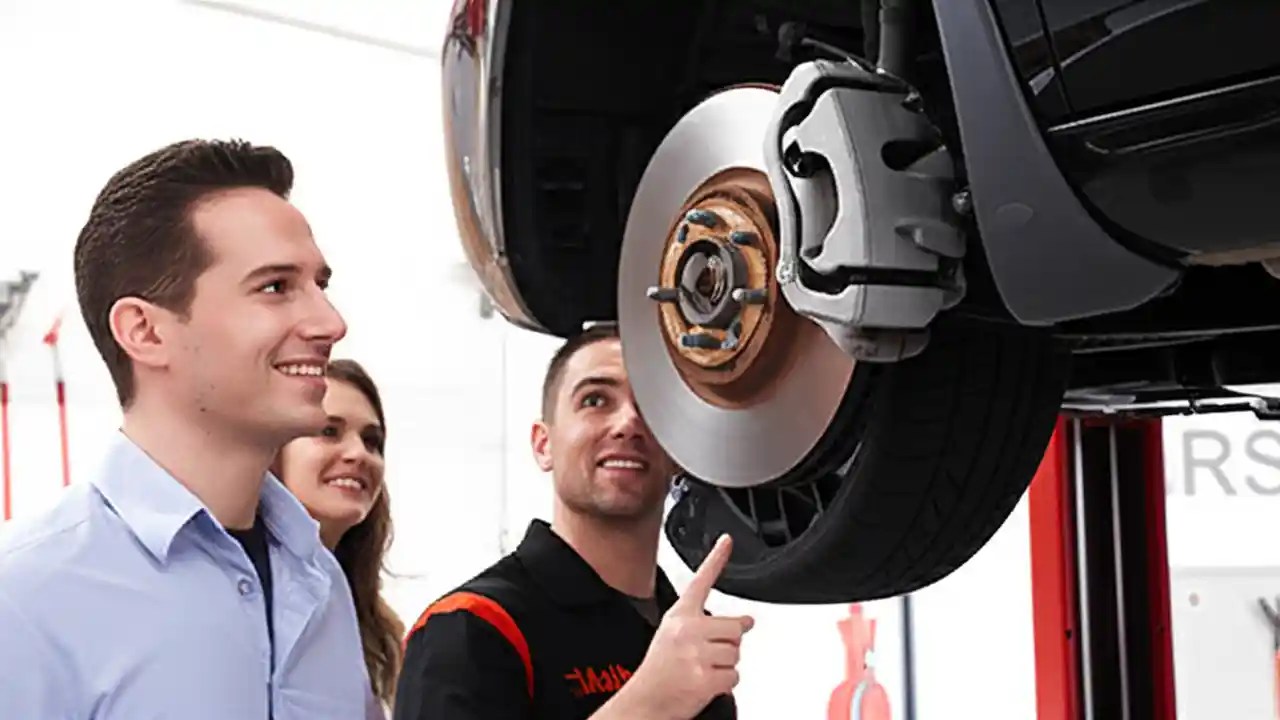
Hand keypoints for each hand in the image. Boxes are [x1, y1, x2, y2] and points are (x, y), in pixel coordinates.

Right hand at [621, 534, 753, 719]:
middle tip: (708, 654)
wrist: (645, 703)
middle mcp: (687, 630)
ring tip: (702, 670)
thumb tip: (747, 621)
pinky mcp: (704, 677)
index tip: (727, 540)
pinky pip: (734, 677)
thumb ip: (705, 624)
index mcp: (679, 616)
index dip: (716, 558)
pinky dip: (724, 684)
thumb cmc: (659, 671)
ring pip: (736, 653)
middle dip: (729, 644)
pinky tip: (704, 683)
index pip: (701, 580)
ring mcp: (696, 654)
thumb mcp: (672, 636)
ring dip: (726, 665)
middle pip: (735, 627)